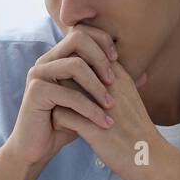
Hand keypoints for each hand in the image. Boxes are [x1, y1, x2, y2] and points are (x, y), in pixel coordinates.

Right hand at [0, 24, 143, 170]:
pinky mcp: (35, 92)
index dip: (103, 41)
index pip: (82, 31)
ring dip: (98, 86)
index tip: (118, 61)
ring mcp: (38, 74)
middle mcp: (46, 60)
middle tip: (115, 81)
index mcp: (58, 57)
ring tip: (112, 105)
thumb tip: (144, 75)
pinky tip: (104, 122)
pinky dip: (90, 109)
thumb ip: (112, 86)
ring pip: (75, 65)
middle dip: (101, 58)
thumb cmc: (66, 124)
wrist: (39, 148)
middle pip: (78, 38)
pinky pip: (68, 94)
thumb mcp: (93, 102)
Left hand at [50, 58, 164, 179]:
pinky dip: (57, 120)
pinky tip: (60, 127)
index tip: (65, 82)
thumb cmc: (136, 129)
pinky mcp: (94, 128)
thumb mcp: (128, 98)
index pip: (86, 55)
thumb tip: (91, 73)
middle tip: (54, 95)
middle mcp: (110, 87)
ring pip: (62, 90)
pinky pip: (61, 116)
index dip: (71, 67)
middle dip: (59, 81)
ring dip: (56, 100)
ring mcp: (102, 106)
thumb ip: (112, 83)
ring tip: (56, 110)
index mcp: (119, 76)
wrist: (151, 158)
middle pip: (70, 69)